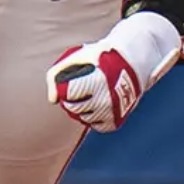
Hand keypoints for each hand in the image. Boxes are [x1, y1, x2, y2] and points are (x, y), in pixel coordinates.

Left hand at [45, 11, 183, 132]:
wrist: (131, 63)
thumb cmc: (100, 58)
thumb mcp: (77, 57)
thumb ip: (56, 75)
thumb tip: (52, 100)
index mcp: (97, 82)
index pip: (69, 94)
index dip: (67, 88)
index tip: (74, 81)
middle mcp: (106, 99)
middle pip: (74, 108)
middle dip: (71, 100)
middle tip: (79, 89)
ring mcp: (112, 112)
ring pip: (83, 118)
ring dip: (81, 109)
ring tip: (89, 94)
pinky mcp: (115, 121)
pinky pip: (94, 125)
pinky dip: (92, 117)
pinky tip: (96, 104)